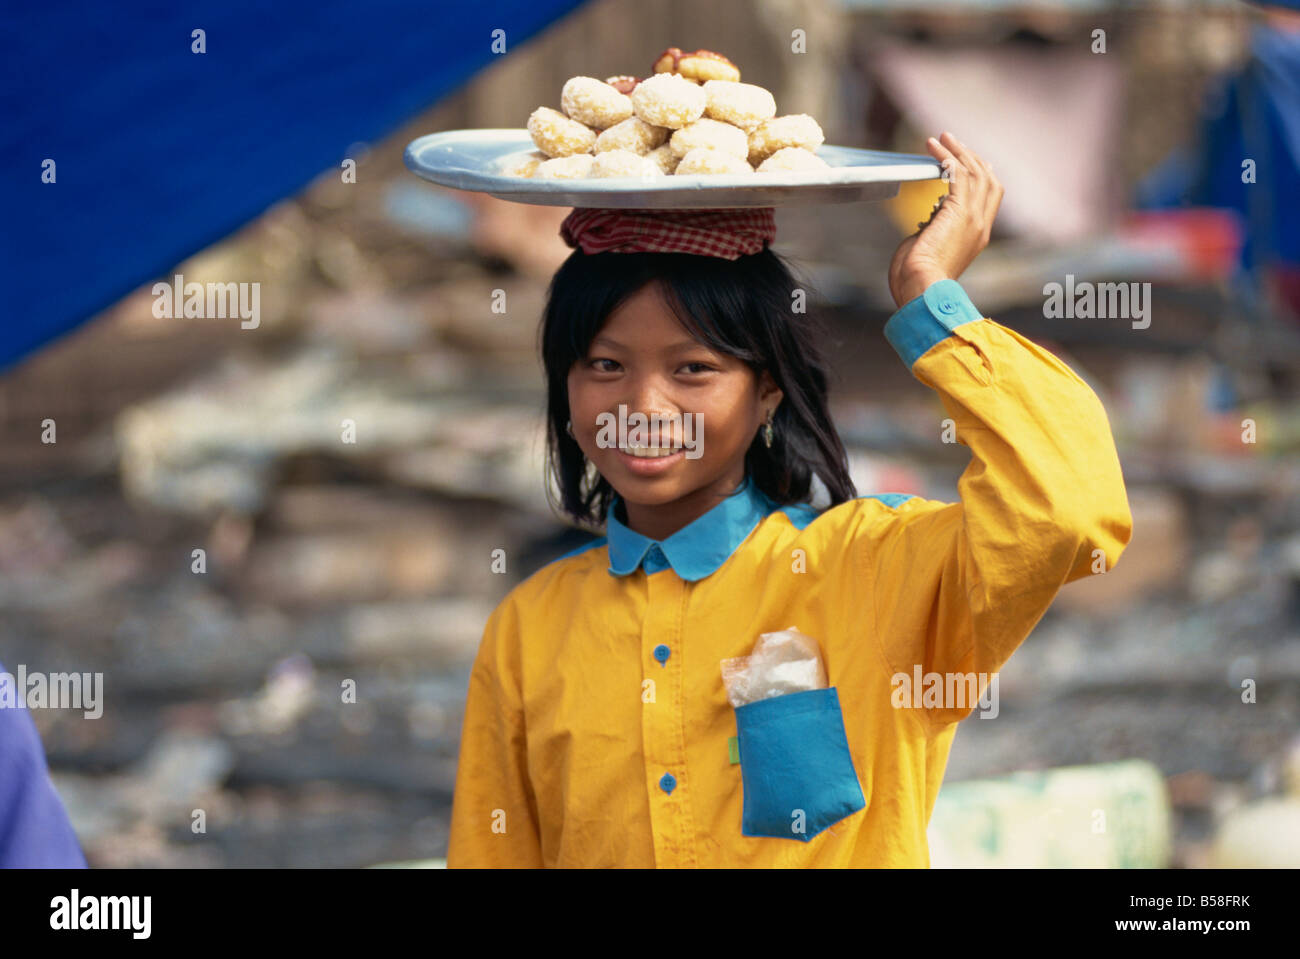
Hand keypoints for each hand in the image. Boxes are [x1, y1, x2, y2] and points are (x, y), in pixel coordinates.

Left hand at [888, 132, 1003, 308]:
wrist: (921, 289)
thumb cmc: (916, 280)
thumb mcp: (930, 251)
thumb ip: (933, 233)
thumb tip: (925, 224)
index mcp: (978, 236)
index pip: (990, 197)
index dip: (982, 174)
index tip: (967, 160)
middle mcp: (980, 224)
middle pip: (988, 179)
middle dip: (971, 157)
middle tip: (952, 142)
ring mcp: (973, 218)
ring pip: (974, 172)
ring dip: (958, 151)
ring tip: (942, 137)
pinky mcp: (959, 211)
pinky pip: (956, 174)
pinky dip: (946, 157)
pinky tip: (933, 147)